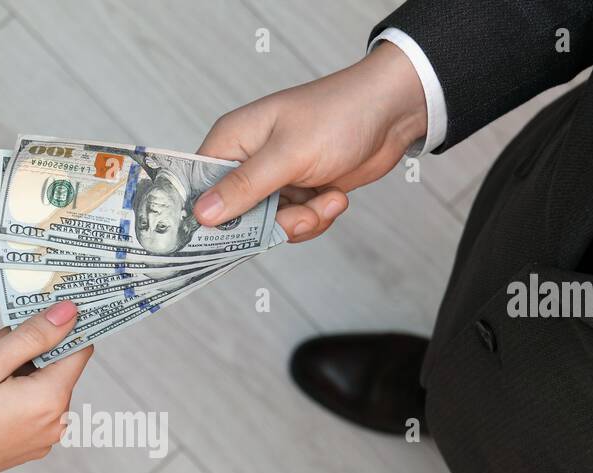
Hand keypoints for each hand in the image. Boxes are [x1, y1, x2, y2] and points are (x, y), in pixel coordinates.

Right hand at [0, 301, 91, 472]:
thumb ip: (32, 336)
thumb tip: (69, 312)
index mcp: (51, 400)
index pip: (80, 348)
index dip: (60, 326)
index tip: (30, 315)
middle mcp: (55, 423)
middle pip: (56, 366)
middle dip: (25, 348)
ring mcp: (41, 439)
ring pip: (40, 384)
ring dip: (13, 368)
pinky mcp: (26, 447)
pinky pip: (30, 406)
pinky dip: (11, 391)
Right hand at [193, 40, 426, 241]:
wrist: (392, 113)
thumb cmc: (338, 116)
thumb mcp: (288, 154)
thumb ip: (244, 186)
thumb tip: (201, 214)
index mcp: (232, 141)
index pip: (200, 188)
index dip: (208, 216)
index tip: (224, 240)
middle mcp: (247, 161)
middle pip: (235, 217)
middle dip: (271, 224)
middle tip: (300, 216)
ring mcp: (274, 179)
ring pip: (268, 226)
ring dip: (302, 222)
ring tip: (327, 200)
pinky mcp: (298, 191)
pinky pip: (293, 223)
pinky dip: (316, 218)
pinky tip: (335, 198)